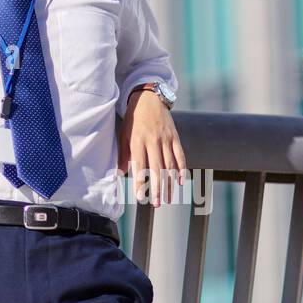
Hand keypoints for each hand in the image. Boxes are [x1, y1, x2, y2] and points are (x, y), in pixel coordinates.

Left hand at [118, 88, 186, 206]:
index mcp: (138, 141)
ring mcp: (166, 139)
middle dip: (156, 188)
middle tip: (156, 204)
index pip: (139, 166)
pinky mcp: (175, 137)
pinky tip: (181, 182)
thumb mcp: (124, 134)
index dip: (140, 183)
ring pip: (170, 166)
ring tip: (167, 199)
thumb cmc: (133, 119)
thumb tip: (120, 173)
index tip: (140, 197)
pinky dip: (182, 170)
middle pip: (157, 169)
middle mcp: (153, 141)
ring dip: (169, 184)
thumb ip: (123, 154)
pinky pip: (180, 155)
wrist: (148, 98)